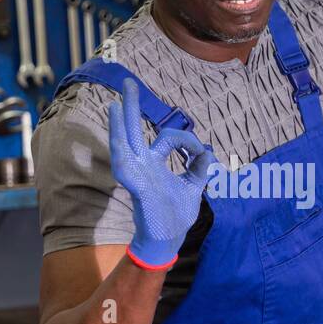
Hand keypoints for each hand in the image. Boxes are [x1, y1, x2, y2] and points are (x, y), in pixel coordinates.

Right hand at [108, 77, 213, 268]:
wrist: (166, 241)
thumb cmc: (175, 216)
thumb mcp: (194, 188)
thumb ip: (200, 169)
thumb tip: (207, 151)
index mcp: (155, 164)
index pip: (170, 137)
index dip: (189, 140)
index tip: (201, 152)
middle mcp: (142, 164)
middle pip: (134, 129)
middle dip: (131, 106)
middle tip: (128, 82)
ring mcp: (137, 173)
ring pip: (125, 141)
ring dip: (120, 122)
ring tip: (115, 103)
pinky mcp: (135, 185)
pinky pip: (125, 163)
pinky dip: (119, 145)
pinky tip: (115, 131)